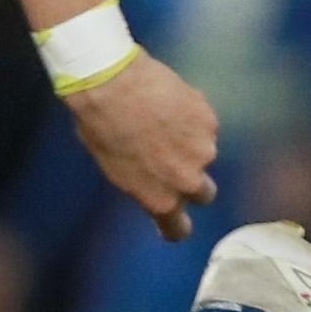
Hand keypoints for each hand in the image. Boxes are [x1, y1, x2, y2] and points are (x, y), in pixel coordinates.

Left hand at [68, 53, 221, 241]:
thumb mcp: (113, 167)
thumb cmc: (100, 126)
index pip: (178, 228)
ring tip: (164, 120)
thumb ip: (142, 181)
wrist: (112, 83)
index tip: (175, 219)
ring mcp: (203, 150)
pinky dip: (193, 118)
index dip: (176, 225)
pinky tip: (171, 103)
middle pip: (204, 193)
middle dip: (193, 181)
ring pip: (203, 154)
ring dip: (190, 144)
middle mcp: (187, 181)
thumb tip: (151, 177)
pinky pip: (204, 126)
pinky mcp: (210, 121)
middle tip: (174, 160)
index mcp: (159, 199)